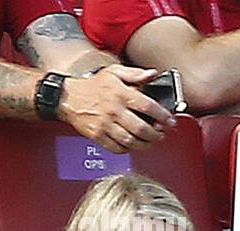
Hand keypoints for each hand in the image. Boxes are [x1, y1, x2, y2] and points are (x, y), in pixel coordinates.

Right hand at [58, 65, 174, 152]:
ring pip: (129, 140)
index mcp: (121, 94)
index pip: (148, 106)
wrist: (69, 98)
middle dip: (156, 134)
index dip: (162, 116)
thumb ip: (135, 73)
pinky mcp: (97, 135)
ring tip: (149, 142)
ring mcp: (105, 125)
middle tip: (161, 135)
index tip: (170, 121)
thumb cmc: (92, 86)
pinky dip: (126, 149)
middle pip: (141, 128)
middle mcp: (114, 111)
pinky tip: (131, 145)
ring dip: (143, 144)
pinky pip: (114, 147)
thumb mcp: (114, 72)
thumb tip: (152, 74)